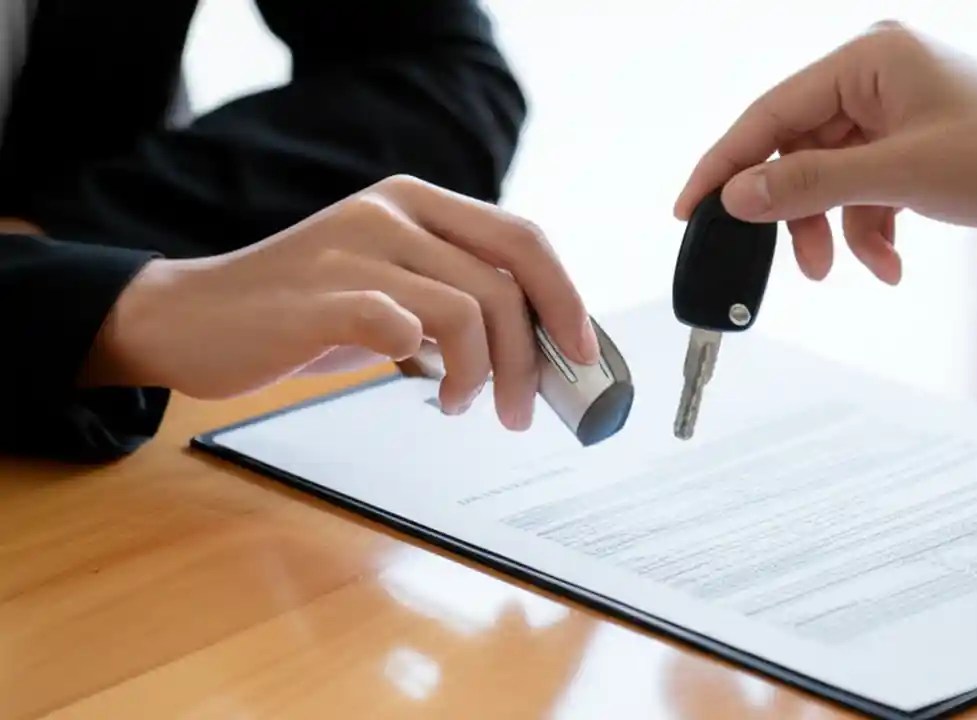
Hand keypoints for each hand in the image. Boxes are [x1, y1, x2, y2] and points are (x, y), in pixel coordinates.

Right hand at [81, 175, 599, 430]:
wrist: (192, 319)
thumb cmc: (304, 312)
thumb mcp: (389, 286)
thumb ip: (455, 297)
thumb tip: (539, 350)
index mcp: (416, 202)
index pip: (522, 237)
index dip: (566, 296)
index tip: (583, 354)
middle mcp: (391, 212)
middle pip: (506, 281)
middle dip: (532, 357)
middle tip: (525, 409)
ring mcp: (354, 249)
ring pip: (469, 310)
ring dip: (486, 374)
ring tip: (463, 405)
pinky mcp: (321, 296)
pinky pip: (406, 326)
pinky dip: (431, 365)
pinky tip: (418, 383)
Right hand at [675, 21, 976, 283]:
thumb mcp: (898, 176)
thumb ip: (809, 187)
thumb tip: (737, 196)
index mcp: (870, 59)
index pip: (772, 112)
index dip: (727, 163)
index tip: (691, 209)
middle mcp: (877, 79)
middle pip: (797, 151)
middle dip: (796, 213)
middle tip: (793, 262)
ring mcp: (894, 114)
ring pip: (827, 179)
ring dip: (832, 229)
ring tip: (845, 269)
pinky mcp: (911, 149)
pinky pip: (863, 192)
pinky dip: (869, 230)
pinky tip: (889, 262)